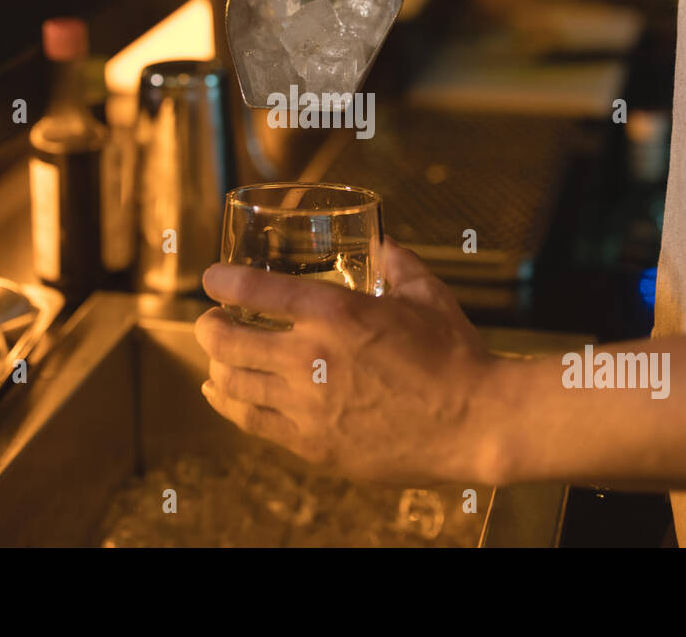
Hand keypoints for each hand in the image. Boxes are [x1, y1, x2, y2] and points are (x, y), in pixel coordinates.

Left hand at [195, 237, 503, 484]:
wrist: (475, 423)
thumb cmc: (456, 355)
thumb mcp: (425, 293)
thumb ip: (395, 262)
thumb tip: (381, 241)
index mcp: (336, 313)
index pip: (255, 291)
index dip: (222, 282)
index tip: (212, 279)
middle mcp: (311, 358)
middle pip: (227, 341)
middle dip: (210, 328)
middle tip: (210, 322)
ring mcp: (308, 406)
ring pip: (232, 384)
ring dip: (216, 366)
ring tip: (216, 360)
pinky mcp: (313, 444)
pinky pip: (252, 422)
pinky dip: (228, 405)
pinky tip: (222, 396)